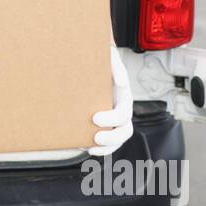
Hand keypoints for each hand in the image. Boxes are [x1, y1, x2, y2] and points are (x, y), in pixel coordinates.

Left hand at [90, 38, 132, 155]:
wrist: (87, 64)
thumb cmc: (100, 60)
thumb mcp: (108, 57)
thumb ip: (115, 64)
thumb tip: (121, 81)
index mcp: (124, 98)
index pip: (124, 114)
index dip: (112, 119)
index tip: (95, 118)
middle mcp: (120, 111)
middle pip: (124, 132)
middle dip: (112, 138)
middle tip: (96, 137)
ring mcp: (112, 120)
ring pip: (116, 141)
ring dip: (106, 148)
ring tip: (90, 149)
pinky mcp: (101, 124)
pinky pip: (103, 142)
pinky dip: (95, 148)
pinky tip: (80, 146)